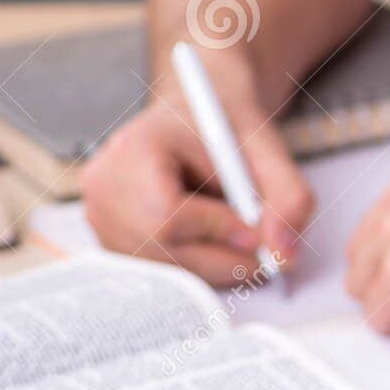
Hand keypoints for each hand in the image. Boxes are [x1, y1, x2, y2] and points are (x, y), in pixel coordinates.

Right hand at [82, 100, 314, 285]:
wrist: (198, 116)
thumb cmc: (229, 128)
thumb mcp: (270, 150)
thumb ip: (289, 198)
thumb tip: (285, 258)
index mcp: (134, 148)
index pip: (167, 213)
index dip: (218, 231)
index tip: (257, 232)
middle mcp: (102, 186)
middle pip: (163, 249)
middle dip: (224, 258)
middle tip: (262, 252)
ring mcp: (100, 217)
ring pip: (164, 270)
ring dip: (214, 264)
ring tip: (233, 232)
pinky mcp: (110, 241)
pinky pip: (159, 273)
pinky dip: (197, 266)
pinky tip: (211, 239)